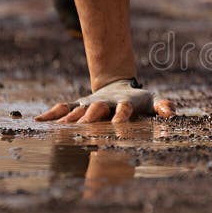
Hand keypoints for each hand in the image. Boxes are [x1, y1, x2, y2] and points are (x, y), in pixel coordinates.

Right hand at [34, 79, 174, 122]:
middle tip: (86, 124)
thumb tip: (172, 113)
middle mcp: (105, 103)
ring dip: (70, 117)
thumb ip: (163, 106)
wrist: (119, 86)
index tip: (120, 122)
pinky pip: (63, 108)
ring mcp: (90, 104)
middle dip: (92, 116)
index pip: (124, 109)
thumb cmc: (139, 100)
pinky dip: (52, 113)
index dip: (122, 114)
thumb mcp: (152, 101)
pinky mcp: (78, 105)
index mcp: (124, 104)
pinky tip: (39, 120)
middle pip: (97, 108)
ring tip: (61, 127)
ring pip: (78, 109)